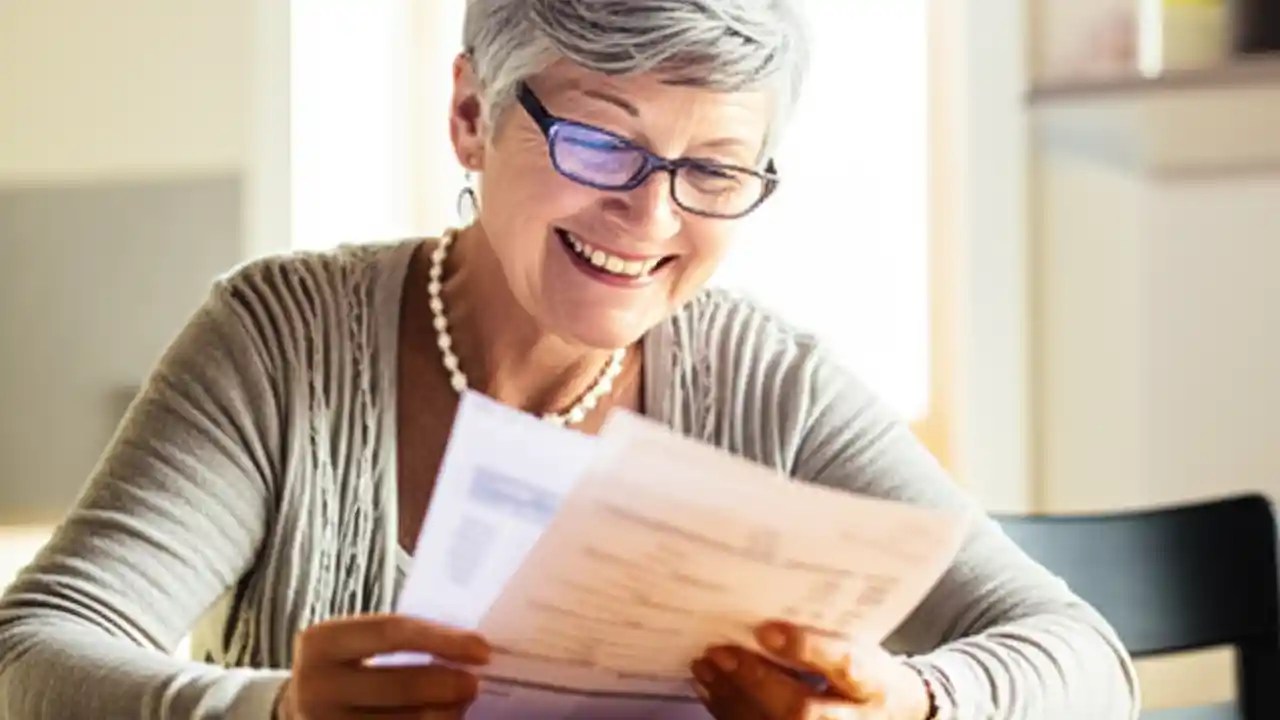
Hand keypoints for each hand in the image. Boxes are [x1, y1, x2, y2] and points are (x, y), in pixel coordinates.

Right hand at [276, 614, 489, 719]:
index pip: (392, 632)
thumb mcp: (354, 642)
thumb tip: (467, 646)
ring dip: (441, 715)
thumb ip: (398, 639)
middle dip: (446, 685)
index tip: (481, 649)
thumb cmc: (343, 665)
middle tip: (475, 683)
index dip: (441, 640)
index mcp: (321, 642)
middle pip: (397, 684)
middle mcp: (316, 686)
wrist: (300, 707)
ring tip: (462, 706)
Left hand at [690, 621, 934, 719]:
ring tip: (706, 667)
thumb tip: (767, 607)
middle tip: (720, 652)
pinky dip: (730, 713)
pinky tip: (711, 690)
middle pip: (802, 710)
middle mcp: (852, 718)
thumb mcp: (859, 646)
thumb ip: (823, 633)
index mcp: (872, 681)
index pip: (843, 664)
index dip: (805, 648)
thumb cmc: (868, 674)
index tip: (766, 629)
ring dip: (733, 698)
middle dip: (756, 681)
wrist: (893, 715)